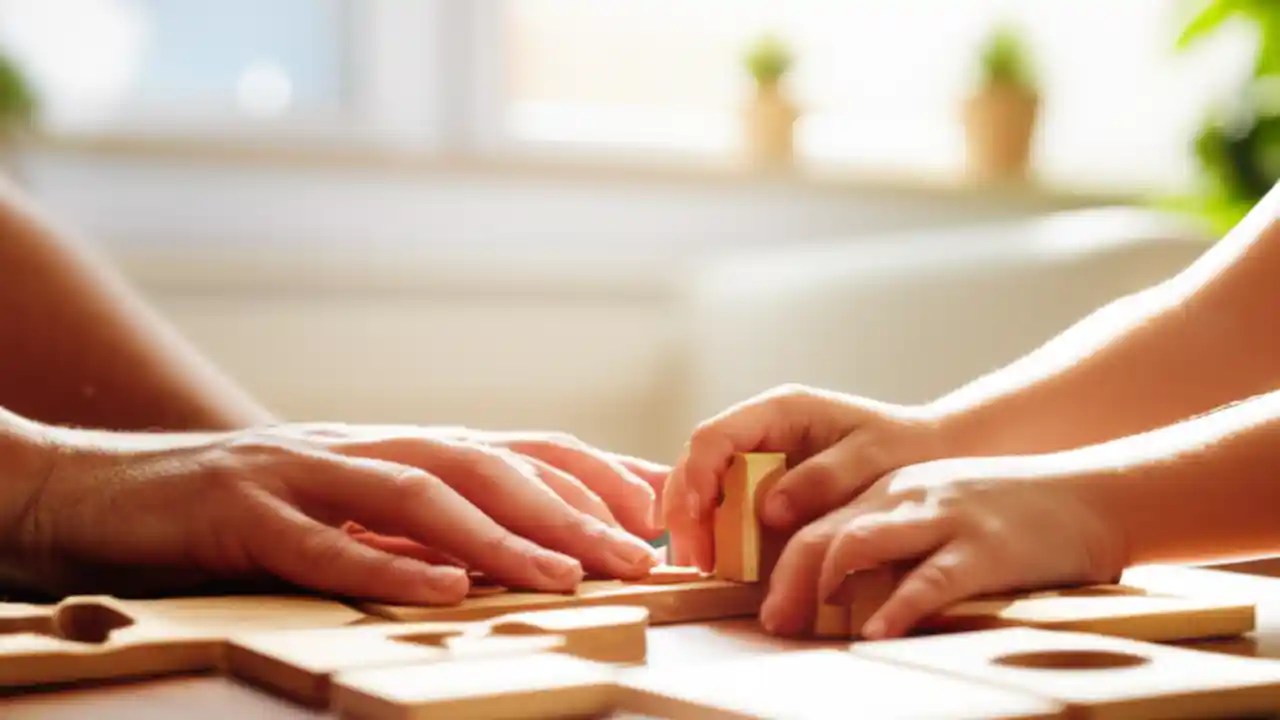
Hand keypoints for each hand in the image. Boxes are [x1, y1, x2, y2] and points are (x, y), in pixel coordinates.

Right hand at [6, 423, 664, 602]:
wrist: (120, 486)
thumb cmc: (255, 504)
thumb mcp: (355, 505)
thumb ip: (430, 517)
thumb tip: (516, 550)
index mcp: (401, 447)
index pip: (519, 448)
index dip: (594, 473)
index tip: (663, 511)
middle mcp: (368, 447)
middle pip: (487, 466)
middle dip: (573, 510)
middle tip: (642, 556)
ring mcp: (306, 472)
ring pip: (419, 495)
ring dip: (499, 536)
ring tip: (565, 575)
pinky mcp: (244, 512)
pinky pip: (324, 545)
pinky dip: (386, 568)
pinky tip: (441, 594)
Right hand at [664, 384, 952, 568]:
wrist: (932, 453)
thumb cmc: (905, 447)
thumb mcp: (871, 459)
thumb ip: (823, 478)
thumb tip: (770, 507)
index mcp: (780, 410)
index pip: (714, 436)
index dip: (696, 476)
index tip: (697, 518)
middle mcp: (761, 429)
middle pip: (698, 461)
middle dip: (686, 508)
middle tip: (694, 557)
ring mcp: (761, 455)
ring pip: (705, 483)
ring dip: (696, 522)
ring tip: (704, 563)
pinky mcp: (768, 482)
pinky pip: (728, 503)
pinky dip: (717, 530)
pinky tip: (721, 558)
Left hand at [760, 456, 1124, 637]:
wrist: (1090, 493)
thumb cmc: (1006, 512)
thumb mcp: (936, 509)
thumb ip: (891, 538)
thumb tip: (837, 589)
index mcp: (890, 491)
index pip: (816, 520)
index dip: (780, 563)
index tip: (765, 604)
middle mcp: (906, 497)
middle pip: (824, 533)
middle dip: (786, 580)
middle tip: (772, 623)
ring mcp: (944, 519)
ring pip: (859, 541)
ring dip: (821, 586)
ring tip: (805, 626)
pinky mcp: (984, 549)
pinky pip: (929, 579)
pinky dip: (896, 608)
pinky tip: (876, 634)